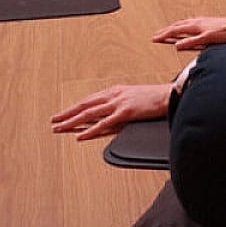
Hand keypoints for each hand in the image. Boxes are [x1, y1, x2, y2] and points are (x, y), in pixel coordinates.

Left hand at [50, 83, 170, 139]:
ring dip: (73, 121)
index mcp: (116, 91)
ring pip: (90, 113)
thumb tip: (110, 115)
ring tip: (60, 128)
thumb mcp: (135, 96)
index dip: (75, 107)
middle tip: (54, 121)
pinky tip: (81, 135)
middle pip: (85, 105)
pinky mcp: (126, 112)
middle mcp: (115, 95)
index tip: (64, 114)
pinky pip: (104, 123)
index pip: (90, 100)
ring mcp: (120, 103)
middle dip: (68, 113)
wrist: (171, 94)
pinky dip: (91, 130)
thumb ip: (121, 104)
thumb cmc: (156, 97)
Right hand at [153, 16, 225, 49]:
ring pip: (184, 23)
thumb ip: (192, 42)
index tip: (154, 38)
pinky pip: (192, 22)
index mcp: (194, 26)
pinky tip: (188, 26)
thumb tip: (176, 46)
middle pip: (177, 25)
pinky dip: (185, 24)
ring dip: (174, 26)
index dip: (164, 35)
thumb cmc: (224, 33)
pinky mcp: (208, 22)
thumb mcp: (206, 39)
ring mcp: (202, 21)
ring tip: (168, 29)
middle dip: (166, 30)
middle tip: (156, 34)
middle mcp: (197, 21)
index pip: (175, 30)